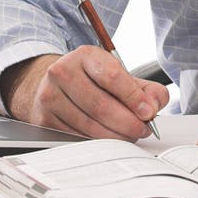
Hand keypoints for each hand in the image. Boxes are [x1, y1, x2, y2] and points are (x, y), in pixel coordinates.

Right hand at [0, 47, 168, 139]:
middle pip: (100, 105)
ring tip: (129, 135)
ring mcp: (50, 95)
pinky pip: (76, 136)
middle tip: (142, 130)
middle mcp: (63, 71)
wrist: (54, 83)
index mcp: (85, 55)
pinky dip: (97, 141)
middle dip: (127, 122)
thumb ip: (145, 88)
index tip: (148, 112)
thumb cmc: (92, 80)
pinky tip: (108, 138)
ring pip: (88, 124)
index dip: (133, 97)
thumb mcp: (119, 74)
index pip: (112, 76)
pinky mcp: (44, 118)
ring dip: (115, 136)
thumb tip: (154, 105)